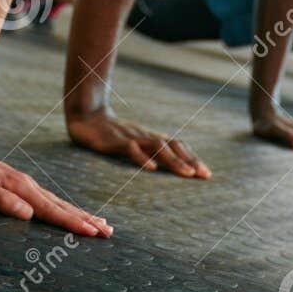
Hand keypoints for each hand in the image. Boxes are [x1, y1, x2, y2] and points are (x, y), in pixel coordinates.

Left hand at [0, 144, 112, 235]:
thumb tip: (27, 214)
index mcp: (19, 188)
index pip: (50, 209)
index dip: (71, 222)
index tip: (91, 232)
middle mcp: (27, 186)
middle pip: (61, 206)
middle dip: (85, 220)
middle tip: (108, 232)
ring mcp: (26, 185)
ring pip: (58, 203)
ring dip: (80, 214)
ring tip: (101, 224)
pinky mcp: (22, 187)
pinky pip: (50, 200)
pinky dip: (65, 209)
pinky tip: (72, 213)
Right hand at [67, 112, 208, 177]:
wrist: (86, 116)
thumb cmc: (111, 133)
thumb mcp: (133, 142)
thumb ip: (148, 151)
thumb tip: (164, 167)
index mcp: (151, 137)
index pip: (177, 146)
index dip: (192, 158)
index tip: (206, 174)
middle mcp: (146, 136)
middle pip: (173, 146)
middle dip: (190, 160)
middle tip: (204, 175)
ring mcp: (132, 137)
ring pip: (157, 147)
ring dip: (174, 161)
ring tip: (187, 173)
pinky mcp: (115, 141)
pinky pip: (131, 149)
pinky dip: (143, 159)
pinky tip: (152, 169)